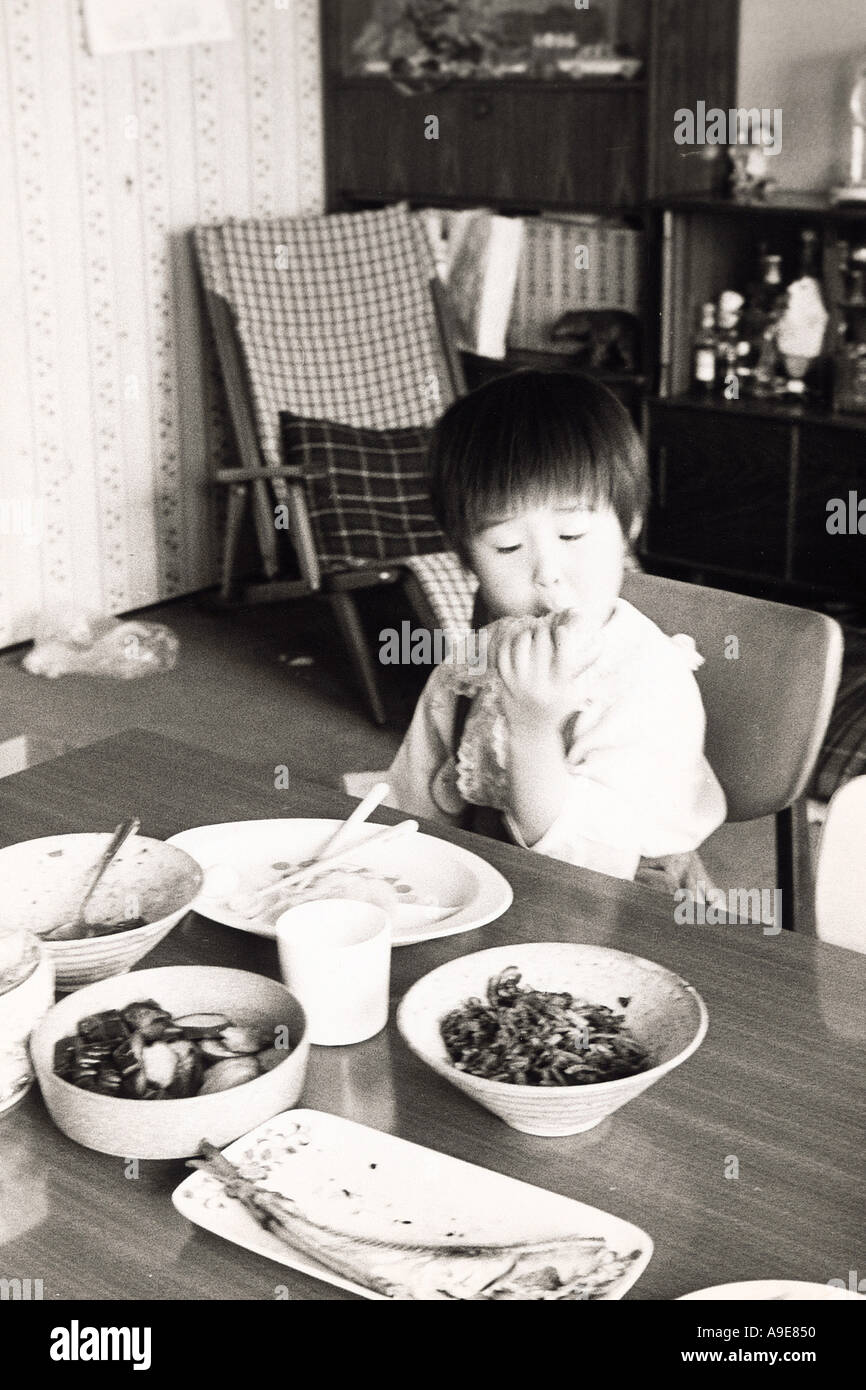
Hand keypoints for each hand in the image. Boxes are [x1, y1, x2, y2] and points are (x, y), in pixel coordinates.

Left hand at [495, 613, 599, 729]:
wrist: (532, 730)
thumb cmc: (559, 708)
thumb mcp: (576, 693)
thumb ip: (585, 670)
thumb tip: (601, 641)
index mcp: (560, 687)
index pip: (564, 657)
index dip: (564, 638)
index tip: (562, 629)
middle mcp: (540, 685)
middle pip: (541, 646)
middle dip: (543, 629)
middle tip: (544, 623)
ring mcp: (520, 684)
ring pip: (521, 646)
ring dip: (526, 633)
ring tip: (530, 629)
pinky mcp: (505, 682)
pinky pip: (503, 654)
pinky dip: (508, 641)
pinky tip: (515, 635)